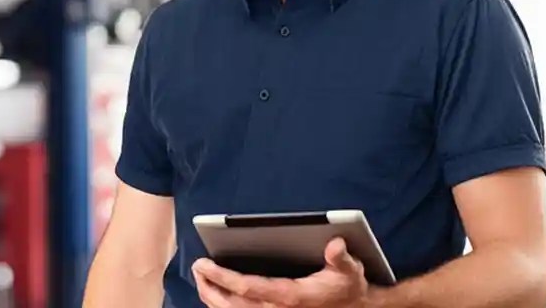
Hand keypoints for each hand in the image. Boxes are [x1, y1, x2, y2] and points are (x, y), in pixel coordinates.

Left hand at [191, 238, 369, 307]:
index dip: (223, 277)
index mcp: (290, 297)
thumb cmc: (348, 288)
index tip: (205, 264)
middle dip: (210, 287)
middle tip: (196, 267)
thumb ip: (341, 258)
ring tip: (200, 279)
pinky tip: (215, 296)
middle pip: (232, 304)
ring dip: (212, 299)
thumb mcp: (350, 270)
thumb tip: (335, 244)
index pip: (247, 288)